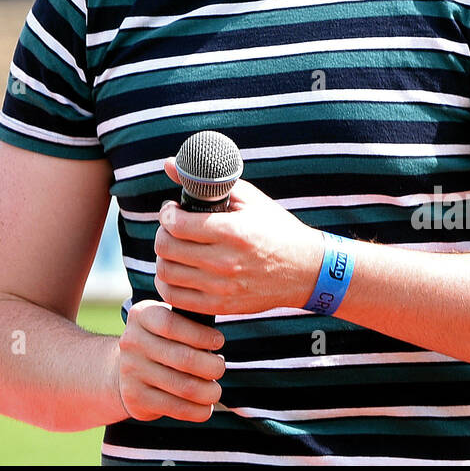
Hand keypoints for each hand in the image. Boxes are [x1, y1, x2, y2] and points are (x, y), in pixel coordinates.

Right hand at [113, 300, 225, 422]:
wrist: (126, 370)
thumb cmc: (161, 341)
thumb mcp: (167, 321)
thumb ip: (188, 322)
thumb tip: (217, 339)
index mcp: (142, 316)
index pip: (172, 324)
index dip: (201, 335)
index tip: (218, 341)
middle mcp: (132, 342)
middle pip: (184, 358)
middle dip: (212, 366)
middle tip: (219, 368)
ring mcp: (131, 371)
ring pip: (184, 387)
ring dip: (209, 391)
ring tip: (215, 390)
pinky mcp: (136, 398)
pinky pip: (176, 408)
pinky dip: (198, 410)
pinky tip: (206, 407)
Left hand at [155, 160, 324, 316]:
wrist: (306, 271)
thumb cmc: (277, 229)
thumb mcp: (249, 199)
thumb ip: (209, 182)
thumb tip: (171, 164)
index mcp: (233, 231)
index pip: (178, 225)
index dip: (167, 214)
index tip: (172, 210)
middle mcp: (225, 262)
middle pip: (167, 248)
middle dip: (163, 233)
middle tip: (171, 228)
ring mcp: (222, 288)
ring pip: (167, 274)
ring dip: (163, 257)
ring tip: (174, 248)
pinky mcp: (221, 307)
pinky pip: (176, 299)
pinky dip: (167, 284)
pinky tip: (175, 271)